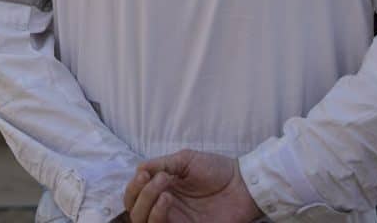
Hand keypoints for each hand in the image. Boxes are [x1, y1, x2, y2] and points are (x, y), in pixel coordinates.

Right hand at [124, 151, 261, 222]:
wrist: (243, 183)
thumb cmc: (216, 169)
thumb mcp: (185, 159)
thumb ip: (161, 164)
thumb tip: (139, 169)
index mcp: (162, 189)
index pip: (135, 195)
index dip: (133, 187)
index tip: (143, 173)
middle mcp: (165, 206)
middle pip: (135, 211)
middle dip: (138, 195)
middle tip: (153, 179)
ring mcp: (176, 219)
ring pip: (145, 222)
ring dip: (147, 204)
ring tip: (163, 190)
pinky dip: (158, 215)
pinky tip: (168, 199)